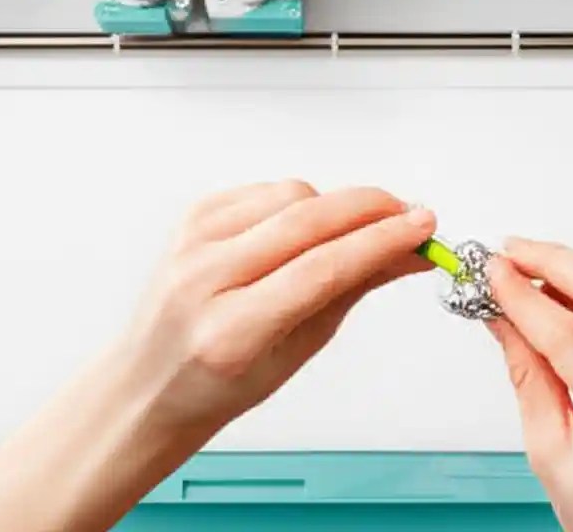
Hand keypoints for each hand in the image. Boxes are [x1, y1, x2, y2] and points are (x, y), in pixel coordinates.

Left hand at [0, 180, 435, 531]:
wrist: (151, 382)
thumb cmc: (218, 382)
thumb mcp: (298, 353)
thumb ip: (350, 293)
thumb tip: (405, 253)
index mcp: (233, 330)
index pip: (323, 268)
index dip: (381, 241)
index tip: (421, 228)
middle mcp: (205, 278)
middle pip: (308, 220)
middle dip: (372, 209)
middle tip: (410, 216)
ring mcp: (192, 242)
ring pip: (289, 195)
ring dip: (336, 206)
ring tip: (358, 232)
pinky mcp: (192, 217)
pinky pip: (264, 190)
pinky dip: (298, 202)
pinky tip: (310, 226)